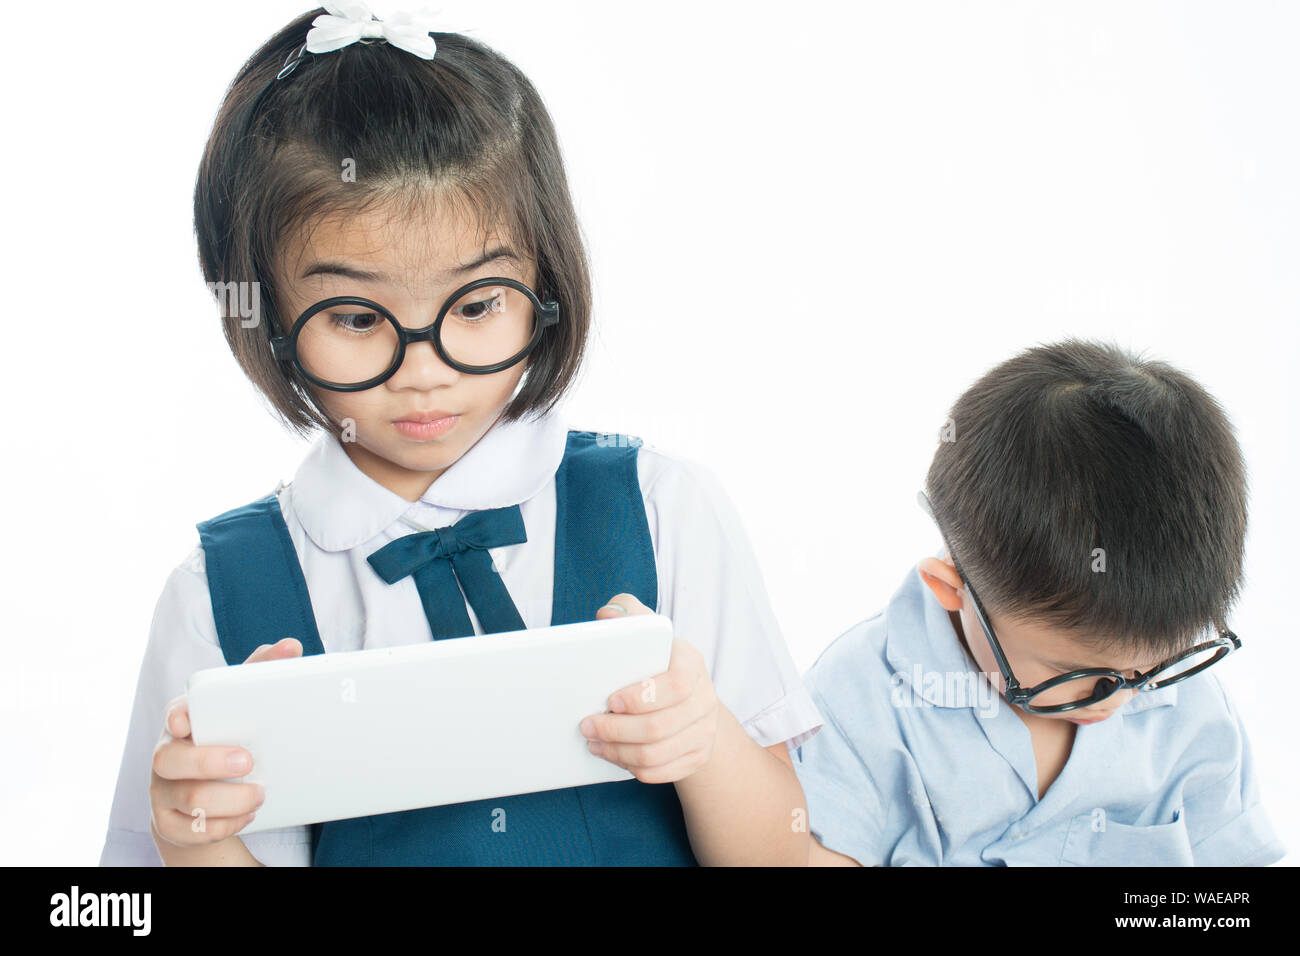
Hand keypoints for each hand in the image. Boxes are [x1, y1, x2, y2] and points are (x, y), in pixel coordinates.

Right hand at [149, 638, 301, 848]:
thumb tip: (291, 646)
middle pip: (171, 760)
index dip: (177, 716)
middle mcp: (168, 755)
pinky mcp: (171, 823)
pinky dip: (225, 825)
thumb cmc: (227, 739)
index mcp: (185, 721)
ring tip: (260, 793)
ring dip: (229, 798)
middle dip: (210, 762)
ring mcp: (164, 791)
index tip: (187, 722)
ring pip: (188, 799)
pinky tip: (247, 815)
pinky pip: (192, 830)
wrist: (207, 796)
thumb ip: (262, 672)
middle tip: (249, 761)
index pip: (173, 713)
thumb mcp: (242, 706)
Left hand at [579, 594, 719, 783]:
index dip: (642, 697)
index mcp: (691, 663)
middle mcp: (705, 698)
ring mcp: (704, 731)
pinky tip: (612, 755)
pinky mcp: (698, 756)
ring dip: (617, 751)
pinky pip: (661, 773)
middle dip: (616, 730)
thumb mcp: (647, 630)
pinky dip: (631, 768)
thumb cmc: (657, 659)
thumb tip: (609, 615)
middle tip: (587, 725)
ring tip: (593, 742)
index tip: (611, 700)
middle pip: (660, 727)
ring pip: (656, 754)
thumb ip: (628, 615)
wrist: (689, 696)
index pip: (676, 685)